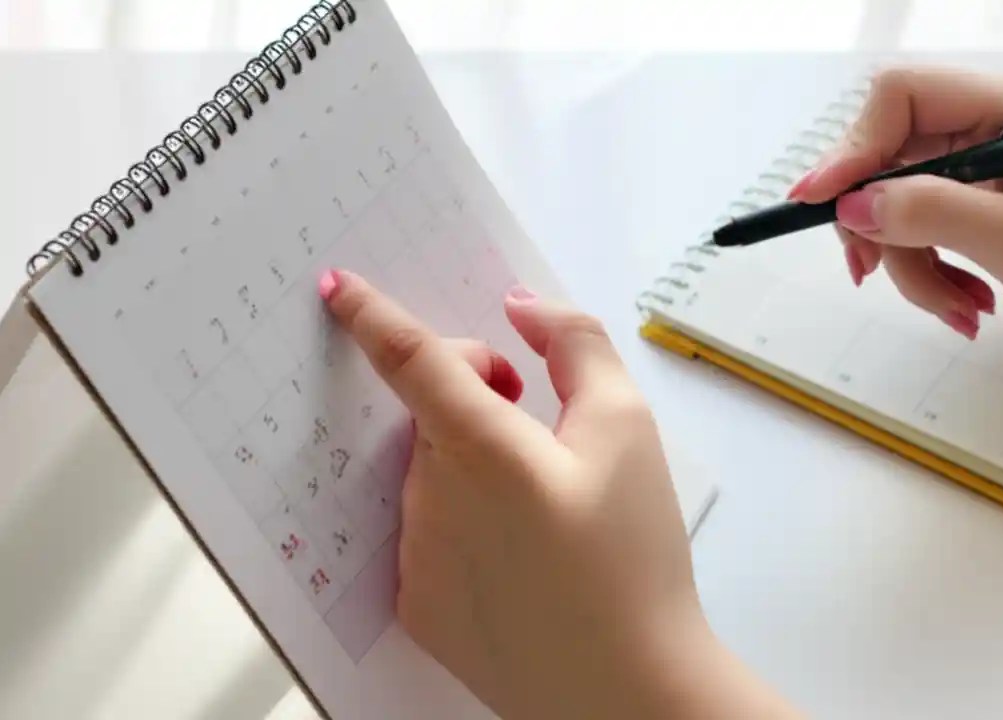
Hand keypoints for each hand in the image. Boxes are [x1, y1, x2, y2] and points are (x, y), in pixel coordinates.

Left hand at [321, 271, 799, 718]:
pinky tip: (519, 555)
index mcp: (480, 446)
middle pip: (433, 415)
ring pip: (432, 475)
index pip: (409, 358)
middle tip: (539, 423)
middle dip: (477, 399)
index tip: (336, 288)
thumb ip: (575, 344)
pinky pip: (426, 533)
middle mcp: (430, 497)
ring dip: (472, 464)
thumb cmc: (634, 557)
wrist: (626, 687)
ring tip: (544, 508)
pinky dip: (462, 522)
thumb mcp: (629, 425)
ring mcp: (414, 555)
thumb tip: (521, 308)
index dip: (370, 312)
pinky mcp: (416, 604)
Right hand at [790, 67, 1002, 357]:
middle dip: (882, 226)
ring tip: (961, 311)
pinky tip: (966, 305)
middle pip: (884, 157)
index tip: (819, 205)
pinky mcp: (968, 201)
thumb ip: (932, 214)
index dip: (852, 147)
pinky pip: (914, 231)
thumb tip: (851, 208)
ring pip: (893, 205)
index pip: (898, 97)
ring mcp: (973, 164)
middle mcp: (982, 124)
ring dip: (912, 266)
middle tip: (873, 275)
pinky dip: (927, 273)